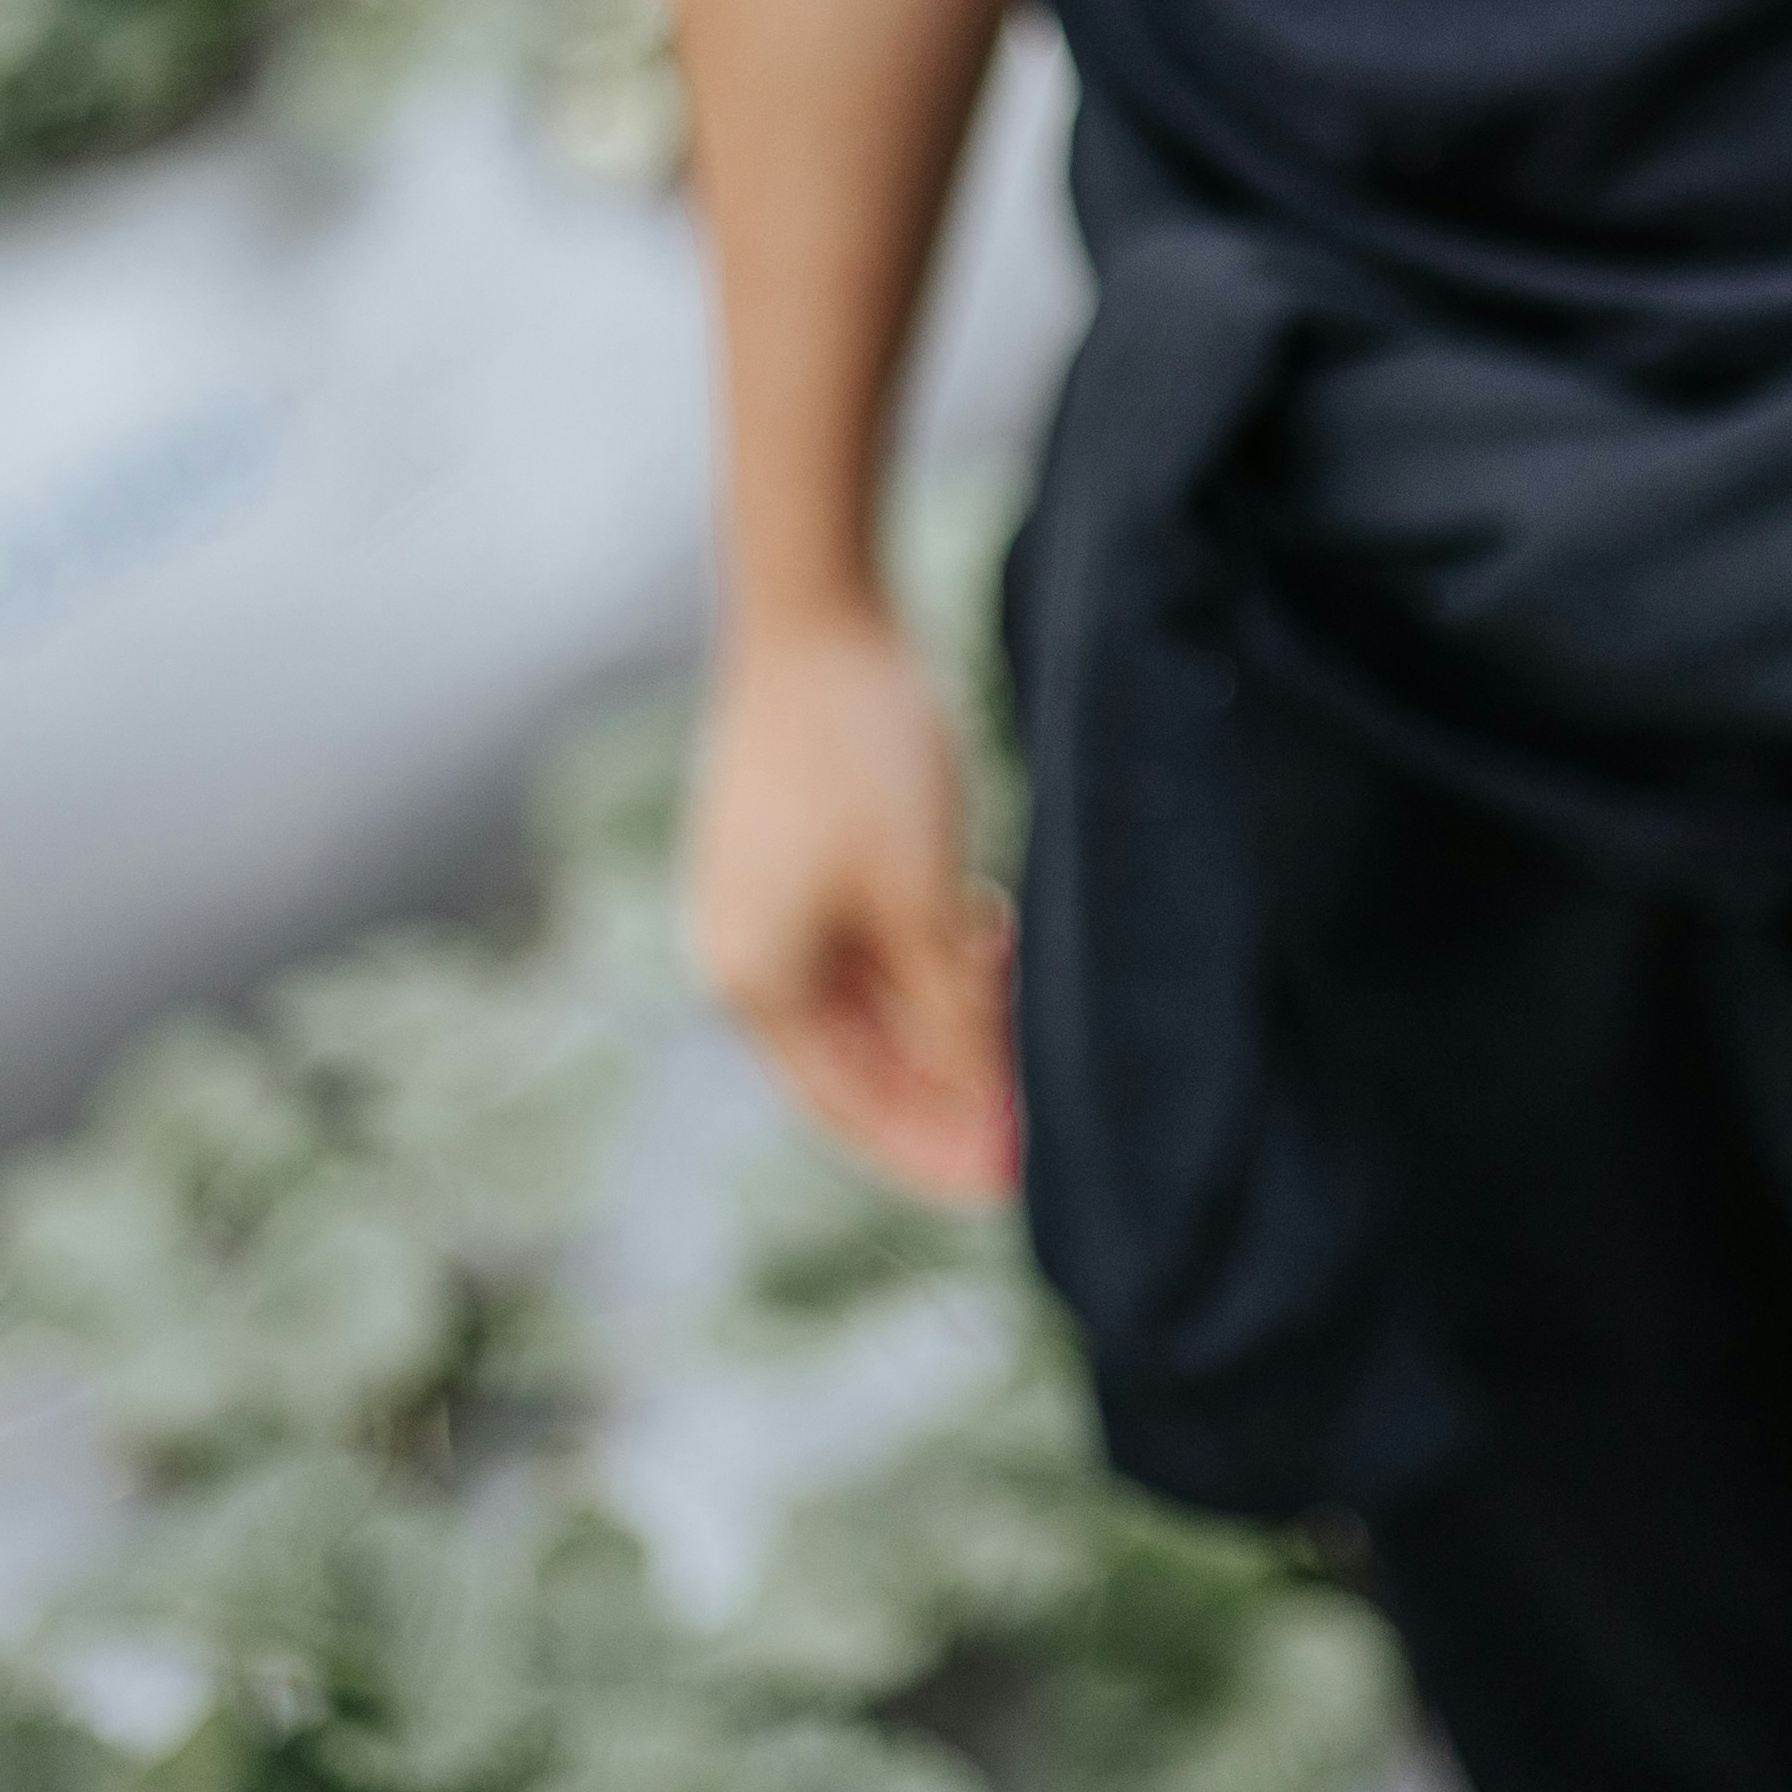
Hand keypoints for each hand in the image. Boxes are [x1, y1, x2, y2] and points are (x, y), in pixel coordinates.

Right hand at [686, 606, 1019, 1202]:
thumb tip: (991, 1104)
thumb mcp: (922, 904)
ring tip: (1029, 1010)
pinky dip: (931, 962)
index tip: (1017, 1177)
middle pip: (864, 1064)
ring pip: (876, 1004)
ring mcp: (767, 907)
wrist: (820, 614)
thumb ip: (954, 1016)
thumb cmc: (863, 758)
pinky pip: (871, 945)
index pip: (853, 1110)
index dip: (938, 1148)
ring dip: (951, 1021)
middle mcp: (747, 958)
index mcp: (755, 984)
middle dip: (954, 1090)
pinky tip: (992, 938)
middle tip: (1044, 1115)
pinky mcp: (798, 861)